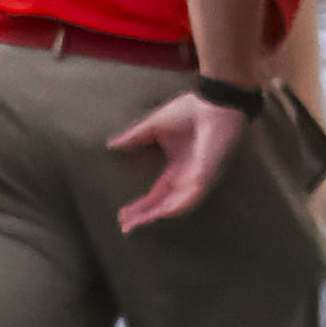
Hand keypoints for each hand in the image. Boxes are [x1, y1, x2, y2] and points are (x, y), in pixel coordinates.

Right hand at [111, 93, 249, 230]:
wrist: (214, 101)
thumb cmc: (191, 110)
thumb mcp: (155, 126)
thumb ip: (135, 137)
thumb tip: (111, 145)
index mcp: (179, 167)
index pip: (158, 193)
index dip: (141, 206)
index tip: (123, 216)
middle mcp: (188, 177)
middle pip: (164, 203)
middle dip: (145, 215)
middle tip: (125, 226)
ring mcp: (199, 177)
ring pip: (177, 205)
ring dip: (157, 214)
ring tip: (137, 222)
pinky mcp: (207, 174)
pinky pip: (193, 195)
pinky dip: (178, 206)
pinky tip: (162, 214)